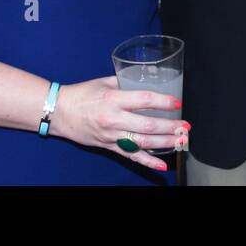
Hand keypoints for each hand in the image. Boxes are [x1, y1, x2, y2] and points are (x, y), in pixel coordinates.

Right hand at [51, 77, 189, 172]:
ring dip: (164, 143)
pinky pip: (131, 156)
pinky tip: (162, 165)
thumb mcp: (104, 82)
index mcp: (113, 98)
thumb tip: (145, 80)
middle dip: (170, 127)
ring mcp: (111, 135)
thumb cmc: (81, 94)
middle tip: (185, 126)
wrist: (59, 112)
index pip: (143, 100)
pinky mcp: (109, 146)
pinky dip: (147, 162)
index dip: (163, 102)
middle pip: (147, 125)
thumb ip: (125, 82)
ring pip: (142, 142)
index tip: (177, 103)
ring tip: (181, 141)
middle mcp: (114, 118)